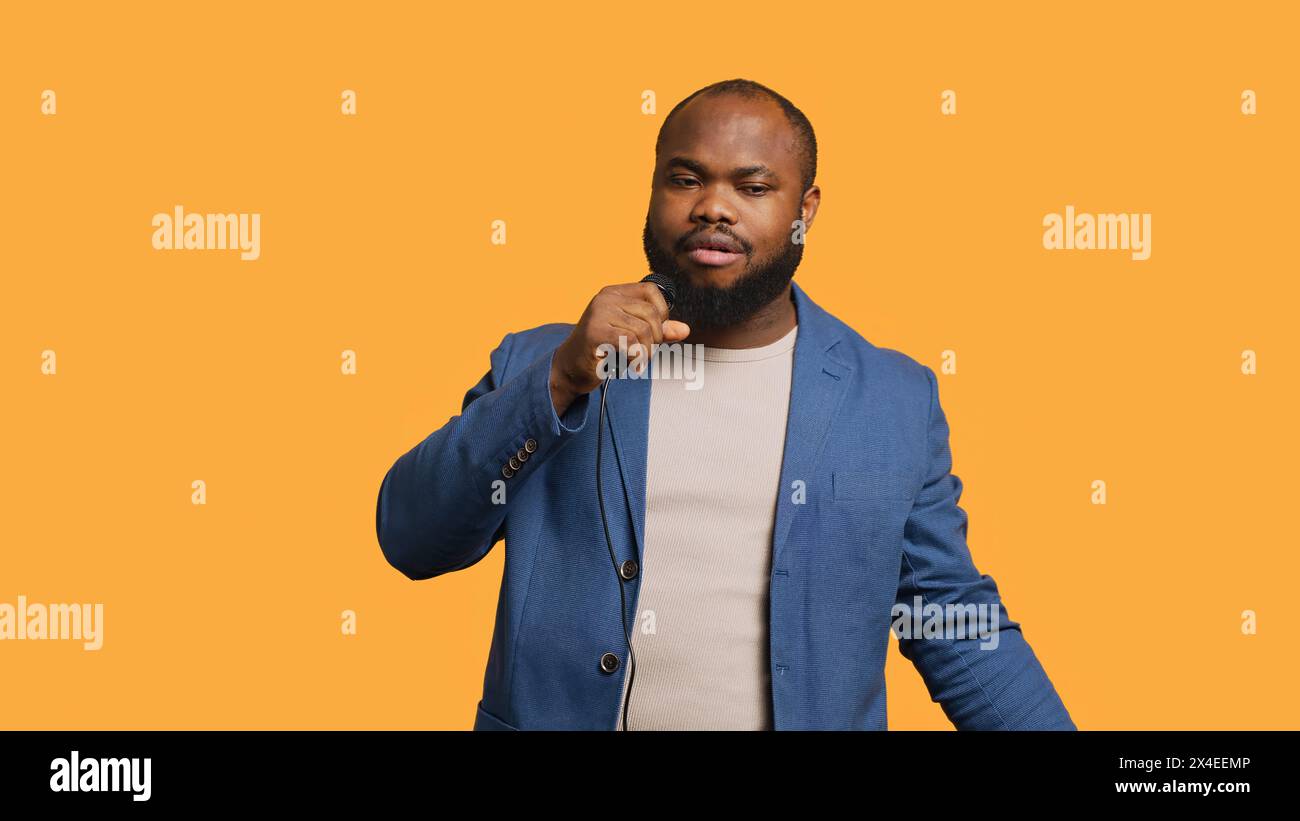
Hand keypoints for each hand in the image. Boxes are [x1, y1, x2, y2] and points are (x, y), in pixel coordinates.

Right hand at [549, 281, 690, 415]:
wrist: (570, 368)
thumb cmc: (601, 350)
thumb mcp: (632, 336)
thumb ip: (658, 331)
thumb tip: (685, 330)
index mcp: (614, 293)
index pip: (651, 290)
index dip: (661, 312)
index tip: (655, 332)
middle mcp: (606, 298)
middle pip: (651, 314)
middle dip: (656, 339)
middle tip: (644, 353)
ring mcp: (598, 313)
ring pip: (643, 330)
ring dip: (646, 352)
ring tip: (636, 361)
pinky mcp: (594, 332)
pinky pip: (630, 341)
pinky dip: (636, 357)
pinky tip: (631, 364)